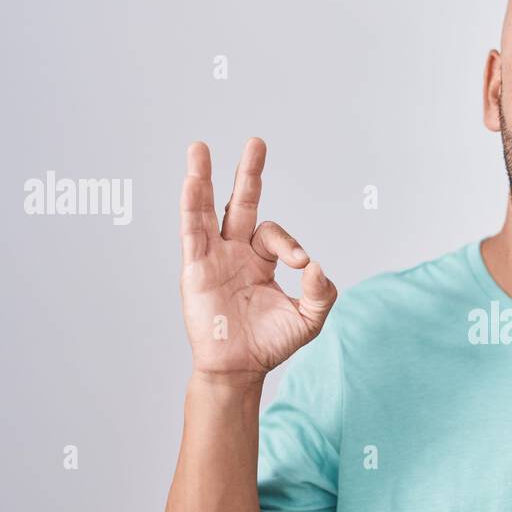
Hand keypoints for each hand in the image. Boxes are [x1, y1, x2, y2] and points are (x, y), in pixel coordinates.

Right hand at [179, 138, 336, 380]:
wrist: (239, 369)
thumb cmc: (270, 344)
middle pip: (240, 203)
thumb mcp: (308, 319)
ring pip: (207, 210)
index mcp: (260, 259)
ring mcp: (213, 257)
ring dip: (203, 179)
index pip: (274, 235)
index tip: (300, 265)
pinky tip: (189, 181)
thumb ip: (321, 294)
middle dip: (249, 174)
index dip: (289, 244)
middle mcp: (235, 252)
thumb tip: (318, 268)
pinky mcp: (195, 268)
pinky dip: (190, 206)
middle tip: (256, 142)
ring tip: (199, 147)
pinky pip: (192, 232)